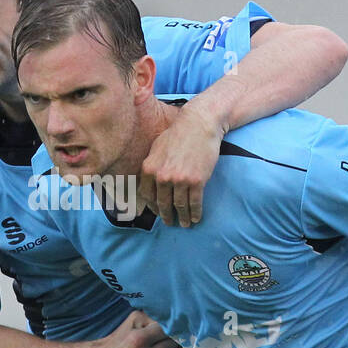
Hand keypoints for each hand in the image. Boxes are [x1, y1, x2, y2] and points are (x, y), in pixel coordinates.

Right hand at [89, 311, 178, 347]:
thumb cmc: (118, 340)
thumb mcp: (131, 321)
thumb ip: (152, 317)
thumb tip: (173, 319)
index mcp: (138, 340)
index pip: (169, 330)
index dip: (168, 327)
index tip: (166, 328)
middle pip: (173, 345)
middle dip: (168, 340)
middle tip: (160, 339)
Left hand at [139, 101, 224, 226]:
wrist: (200, 123)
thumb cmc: (178, 133)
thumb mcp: (156, 148)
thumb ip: (151, 166)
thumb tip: (148, 180)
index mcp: (149, 169)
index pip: (147, 196)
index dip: (153, 208)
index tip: (158, 213)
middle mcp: (162, 177)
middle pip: (163, 204)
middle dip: (167, 216)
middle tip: (171, 223)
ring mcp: (179, 180)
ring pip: (179, 206)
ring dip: (183, 218)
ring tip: (185, 223)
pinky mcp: (197, 181)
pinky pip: (195, 203)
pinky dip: (195, 213)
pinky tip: (196, 217)